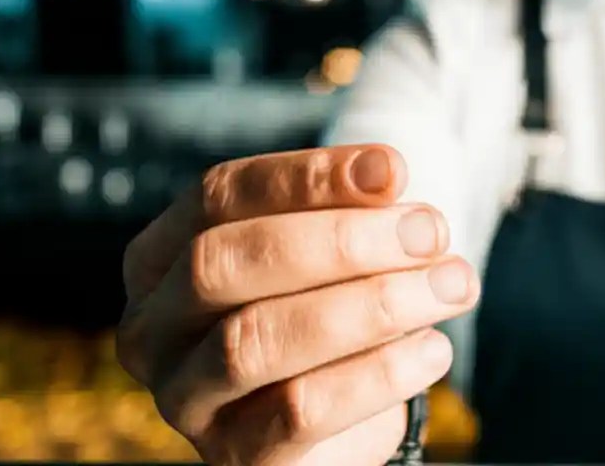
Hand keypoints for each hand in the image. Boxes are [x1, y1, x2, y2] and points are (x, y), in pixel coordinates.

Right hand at [116, 145, 479, 465]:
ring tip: (452, 285)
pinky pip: (300, 410)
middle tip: (430, 232)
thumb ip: (345, 214)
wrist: (330, 433)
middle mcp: (152, 329)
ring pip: (258, 338)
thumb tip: (386, 176)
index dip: (308, 177)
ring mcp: (184, 399)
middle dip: (339, 240)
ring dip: (371, 304)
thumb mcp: (329, 260)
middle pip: (225, 262)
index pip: (219, 195)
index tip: (393, 169)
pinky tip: (434, 350)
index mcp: (160, 259)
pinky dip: (379, 374)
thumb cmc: (327, 319)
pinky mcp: (234, 458)